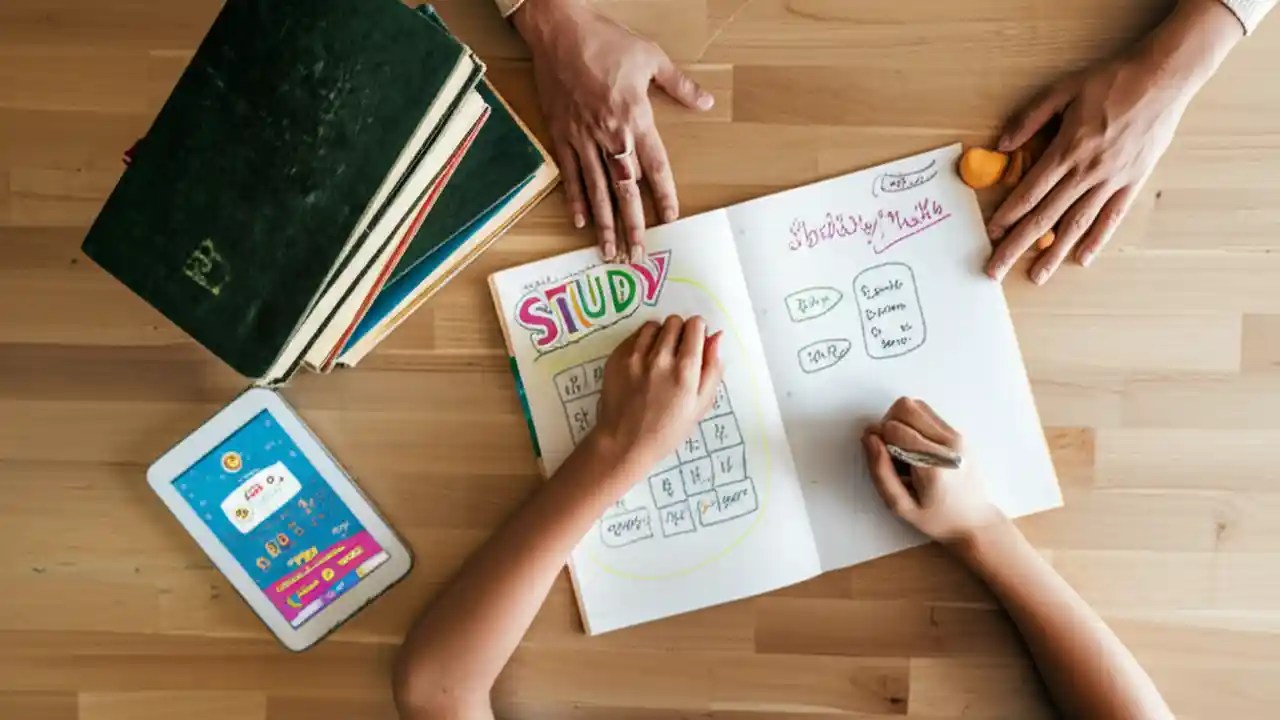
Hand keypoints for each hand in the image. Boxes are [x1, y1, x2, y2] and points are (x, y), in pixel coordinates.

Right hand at [513, 0, 713, 261]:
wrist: (559, 30)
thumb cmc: (606, 40)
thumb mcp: (651, 57)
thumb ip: (679, 86)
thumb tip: (706, 103)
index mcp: (635, 118)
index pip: (655, 167)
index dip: (663, 196)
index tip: (670, 220)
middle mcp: (609, 135)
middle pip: (624, 189)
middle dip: (632, 225)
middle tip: (637, 255)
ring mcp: (582, 138)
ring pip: (596, 189)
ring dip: (603, 223)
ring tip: (608, 251)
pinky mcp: (560, 134)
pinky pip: (570, 174)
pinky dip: (574, 198)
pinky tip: (578, 221)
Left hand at [593, 316, 722, 467]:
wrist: (625, 443)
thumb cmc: (668, 429)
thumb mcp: (701, 405)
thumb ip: (712, 369)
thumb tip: (716, 336)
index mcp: (685, 370)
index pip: (695, 326)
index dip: (698, 331)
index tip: (695, 343)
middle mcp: (660, 358)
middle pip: (674, 321)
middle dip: (680, 332)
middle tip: (676, 353)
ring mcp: (635, 356)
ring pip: (653, 325)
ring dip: (659, 335)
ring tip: (658, 355)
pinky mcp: (616, 358)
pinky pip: (634, 336)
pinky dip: (641, 343)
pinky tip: (643, 362)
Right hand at [862, 398, 1003, 543]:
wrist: (974, 521)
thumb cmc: (938, 519)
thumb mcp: (901, 507)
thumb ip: (881, 472)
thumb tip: (870, 439)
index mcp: (933, 466)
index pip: (895, 429)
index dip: (878, 437)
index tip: (880, 455)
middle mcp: (948, 445)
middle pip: (905, 408)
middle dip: (888, 423)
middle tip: (889, 448)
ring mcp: (956, 436)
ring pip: (916, 405)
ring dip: (901, 420)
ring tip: (902, 447)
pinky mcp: (959, 433)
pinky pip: (928, 412)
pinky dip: (914, 422)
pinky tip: (915, 446)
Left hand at [985, 0, 1242, 283]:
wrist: (1163, 78)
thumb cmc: (1111, 80)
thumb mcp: (1063, 89)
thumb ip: (1030, 118)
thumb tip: (1001, 145)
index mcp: (1067, 150)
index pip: (1030, 193)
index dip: (1008, 216)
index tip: (991, 234)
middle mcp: (1087, 172)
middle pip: (1045, 217)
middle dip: (1017, 246)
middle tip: (995, 270)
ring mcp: (1112, 180)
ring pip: (1077, 224)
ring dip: (1053, 254)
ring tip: (1036, 276)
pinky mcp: (1133, 181)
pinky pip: (1112, 217)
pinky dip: (1096, 240)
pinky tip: (1081, 258)